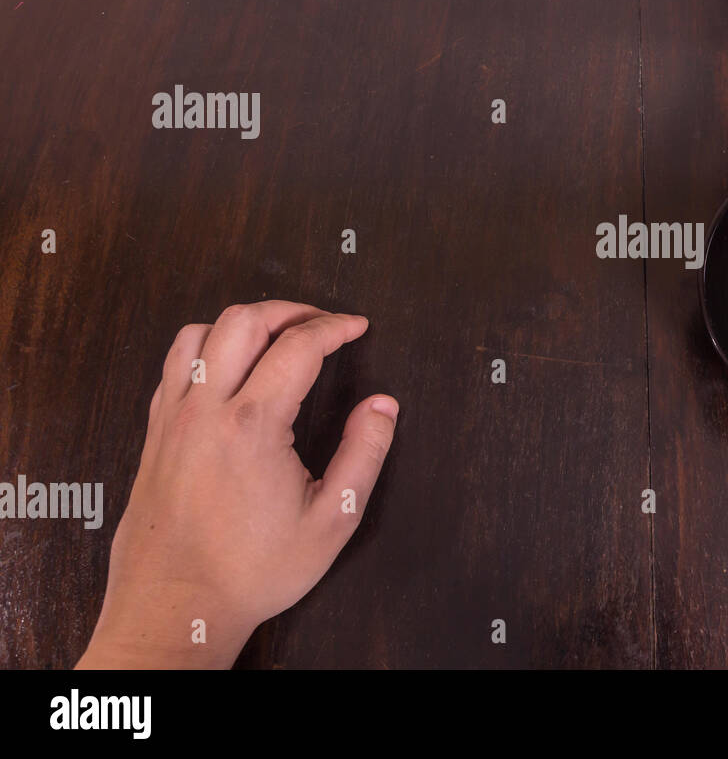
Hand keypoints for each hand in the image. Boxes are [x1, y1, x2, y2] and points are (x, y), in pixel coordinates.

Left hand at [77, 301, 397, 668]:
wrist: (177, 608)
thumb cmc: (251, 571)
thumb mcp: (332, 519)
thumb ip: (364, 455)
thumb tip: (382, 408)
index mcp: (253, 425)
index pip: (299, 345)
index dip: (335, 326)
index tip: (356, 327)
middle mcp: (205, 410)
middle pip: (244, 320)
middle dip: (291, 310)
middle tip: (322, 322)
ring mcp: (172, 419)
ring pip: (198, 334)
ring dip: (243, 322)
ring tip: (276, 336)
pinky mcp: (154, 435)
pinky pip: (174, 366)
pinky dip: (206, 348)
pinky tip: (229, 369)